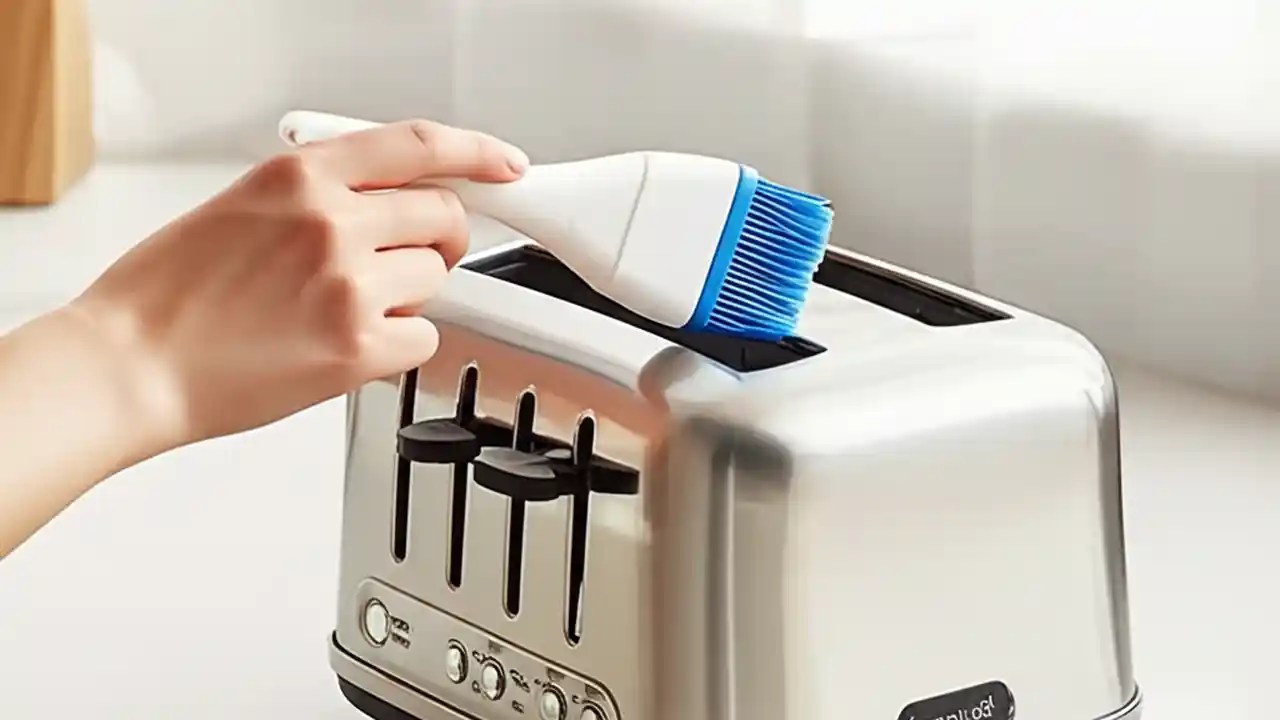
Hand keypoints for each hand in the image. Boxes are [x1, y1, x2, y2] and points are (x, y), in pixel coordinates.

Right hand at [69, 119, 529, 450]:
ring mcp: (349, 283)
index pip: (418, 143)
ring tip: (341, 312)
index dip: (477, 151)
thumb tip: (384, 203)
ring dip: (407, 296)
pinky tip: (346, 348)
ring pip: (435, 279)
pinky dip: (398, 346)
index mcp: (300, 176)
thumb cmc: (167, 296)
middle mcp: (332, 220)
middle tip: (408, 262)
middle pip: (443, 216)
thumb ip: (317, 196)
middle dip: (438, 241)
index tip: (506, 165)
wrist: (128, 365)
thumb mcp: (239, 206)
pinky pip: (425, 337)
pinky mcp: (357, 346)